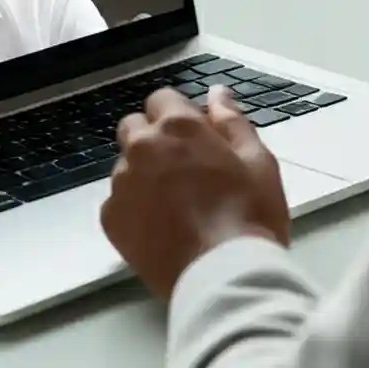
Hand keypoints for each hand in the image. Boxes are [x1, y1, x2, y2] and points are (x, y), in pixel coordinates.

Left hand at [100, 85, 290, 300]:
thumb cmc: (250, 215)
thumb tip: (217, 94)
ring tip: (174, 204)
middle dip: (153, 138)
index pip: (162, 98)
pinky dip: (134, 208)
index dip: (178, 115)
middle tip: (182, 168)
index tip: (193, 136)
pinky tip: (161, 226)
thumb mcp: (258, 160)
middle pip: (134, 127)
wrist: (223, 273)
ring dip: (143, 174)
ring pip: (125, 165)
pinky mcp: (110, 218)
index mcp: (178, 126)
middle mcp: (142, 147)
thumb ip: (232, 121)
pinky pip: (117, 201)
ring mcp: (122, 183)